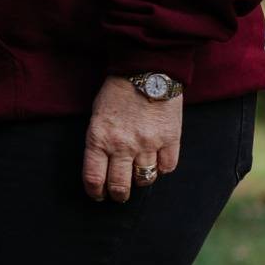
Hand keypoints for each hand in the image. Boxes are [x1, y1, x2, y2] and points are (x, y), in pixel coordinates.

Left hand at [81, 76, 181, 202]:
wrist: (146, 70)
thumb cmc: (116, 92)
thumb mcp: (97, 115)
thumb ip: (100, 141)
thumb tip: (104, 166)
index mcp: (99, 138)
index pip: (94, 178)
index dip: (96, 192)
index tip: (98, 195)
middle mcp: (123, 145)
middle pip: (120, 186)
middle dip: (118, 194)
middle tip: (119, 194)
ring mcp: (148, 144)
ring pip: (145, 179)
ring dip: (140, 181)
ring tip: (138, 176)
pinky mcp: (170, 140)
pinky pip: (167, 168)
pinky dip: (162, 168)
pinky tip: (157, 161)